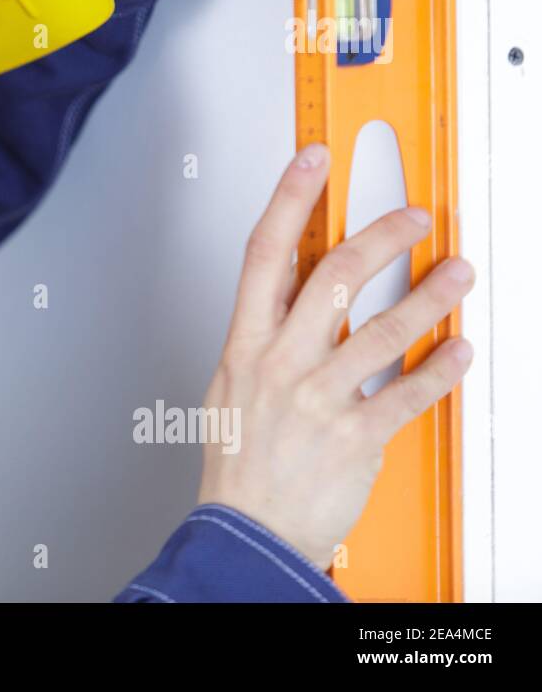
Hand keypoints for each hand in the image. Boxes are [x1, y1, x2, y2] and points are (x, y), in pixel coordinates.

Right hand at [196, 142, 474, 570]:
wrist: (246, 530)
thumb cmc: (240, 460)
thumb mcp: (232, 385)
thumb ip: (265, 337)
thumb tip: (294, 294)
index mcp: (245, 344)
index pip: (265, 254)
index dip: (289, 199)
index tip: (312, 162)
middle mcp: (280, 363)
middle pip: (332, 278)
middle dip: (379, 238)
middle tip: (414, 217)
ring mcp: (318, 399)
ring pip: (382, 331)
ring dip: (431, 298)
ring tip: (458, 275)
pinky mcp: (354, 436)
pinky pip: (408, 394)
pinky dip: (441, 369)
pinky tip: (461, 351)